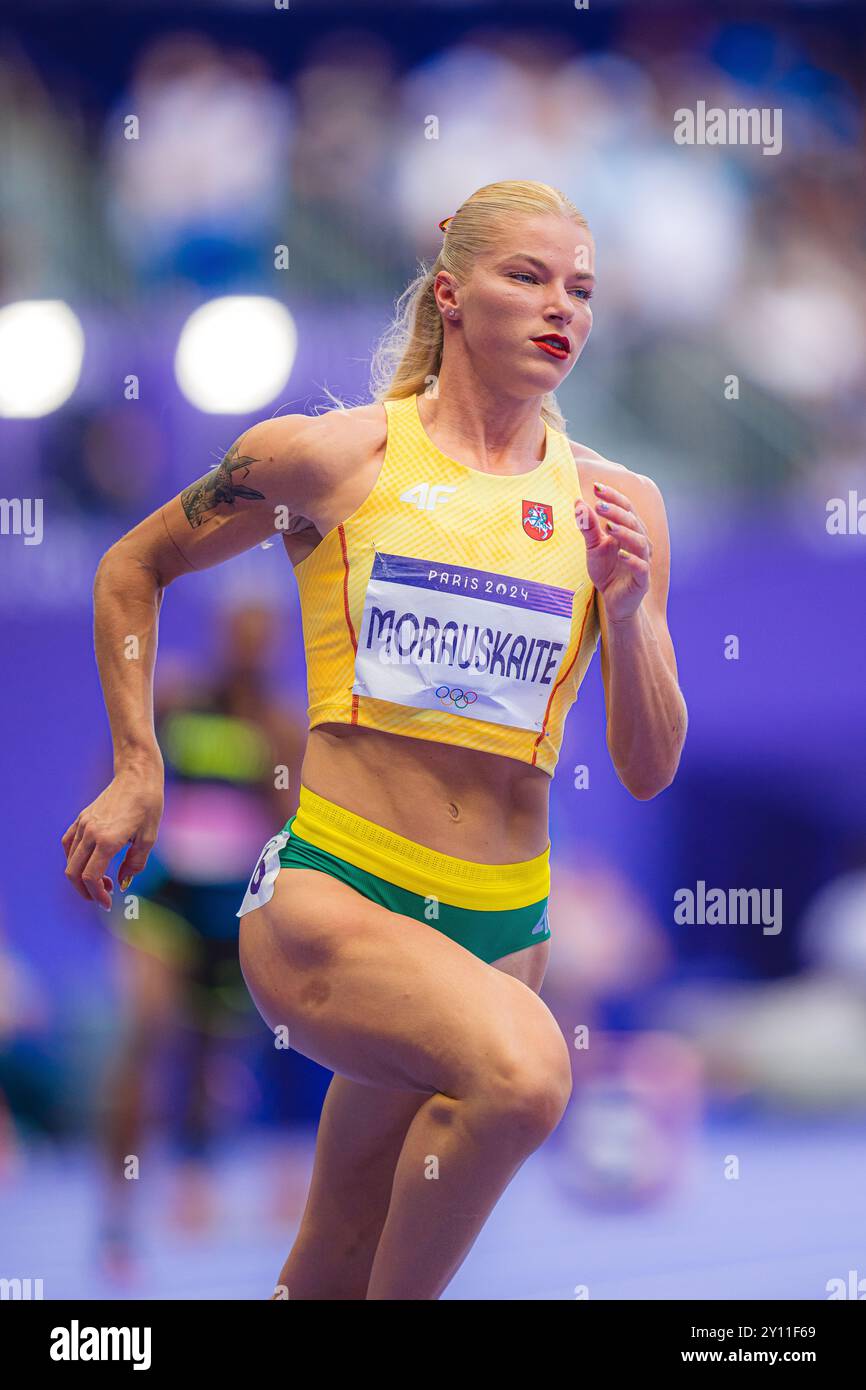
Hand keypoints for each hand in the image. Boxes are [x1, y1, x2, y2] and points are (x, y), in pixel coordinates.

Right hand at [61, 762, 163, 909]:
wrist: (137, 776)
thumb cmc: (148, 805)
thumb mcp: (149, 838)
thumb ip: (135, 864)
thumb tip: (122, 883)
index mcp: (108, 840)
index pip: (91, 877)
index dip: (97, 895)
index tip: (107, 903)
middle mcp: (91, 833)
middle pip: (74, 873)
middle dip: (85, 891)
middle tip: (102, 897)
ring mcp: (83, 825)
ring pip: (70, 860)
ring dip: (81, 877)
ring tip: (102, 880)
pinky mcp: (82, 819)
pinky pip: (69, 844)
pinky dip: (74, 859)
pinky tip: (89, 863)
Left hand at [575, 481, 651, 624]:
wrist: (615, 601)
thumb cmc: (607, 570)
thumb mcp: (593, 547)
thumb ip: (588, 526)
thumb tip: (577, 502)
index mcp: (630, 530)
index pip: (625, 508)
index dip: (613, 497)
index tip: (596, 487)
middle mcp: (640, 541)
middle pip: (633, 521)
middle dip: (616, 512)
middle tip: (598, 505)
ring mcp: (643, 560)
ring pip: (640, 541)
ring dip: (625, 532)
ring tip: (608, 527)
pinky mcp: (642, 579)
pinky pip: (641, 567)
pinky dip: (632, 559)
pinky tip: (620, 555)